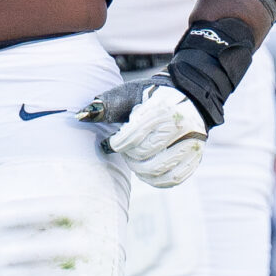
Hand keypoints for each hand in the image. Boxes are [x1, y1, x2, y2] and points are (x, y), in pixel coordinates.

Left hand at [77, 77, 206, 187]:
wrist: (188, 97)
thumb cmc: (149, 97)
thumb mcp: (127, 95)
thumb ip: (105, 106)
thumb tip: (80, 116)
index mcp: (163, 109)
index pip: (134, 135)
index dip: (117, 143)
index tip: (110, 142)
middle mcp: (182, 127)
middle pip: (145, 153)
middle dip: (128, 155)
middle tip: (124, 150)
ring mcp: (192, 144)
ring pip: (158, 169)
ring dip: (140, 169)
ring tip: (134, 160)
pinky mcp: (195, 158)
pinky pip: (173, 178)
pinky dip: (156, 180)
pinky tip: (147, 171)